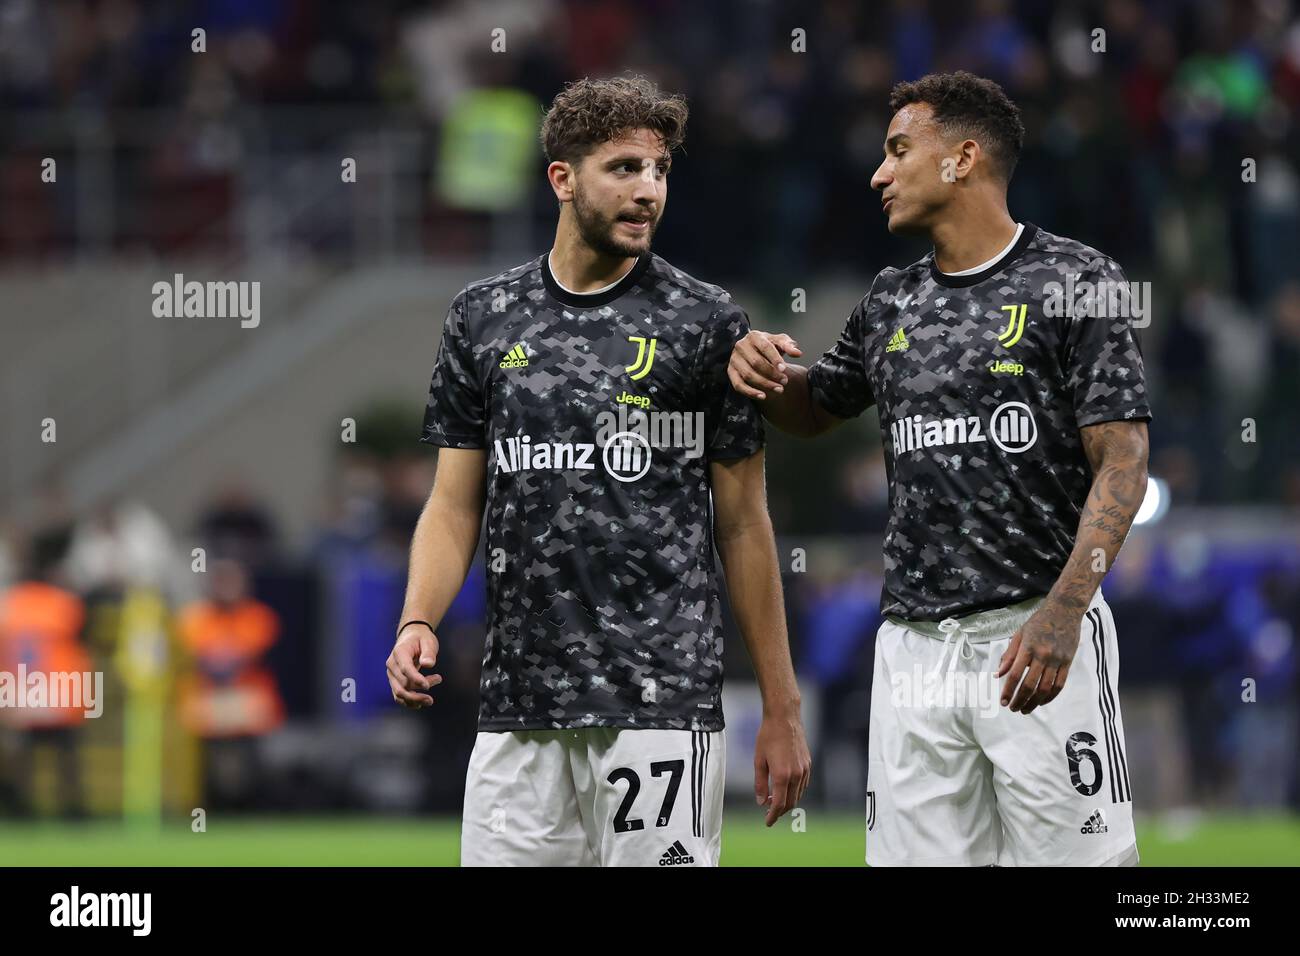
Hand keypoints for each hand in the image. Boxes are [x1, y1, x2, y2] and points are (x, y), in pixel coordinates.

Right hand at [386, 623, 442, 708]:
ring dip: (414, 700)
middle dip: (419, 690)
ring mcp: (392, 674)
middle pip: (402, 684)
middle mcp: (392, 665)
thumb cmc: (421, 639)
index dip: (416, 679)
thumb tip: (428, 664)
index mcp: (399, 652)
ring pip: (399, 693)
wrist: (411, 638)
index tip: (428, 686)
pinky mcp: (395, 681)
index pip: (405, 669)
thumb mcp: (428, 641)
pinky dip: (409, 702)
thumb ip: (428, 652)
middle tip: (437, 682)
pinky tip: (421, 703)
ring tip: (430, 700)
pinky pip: (398, 696)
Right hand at [728, 331, 802, 399]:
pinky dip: (750, 392)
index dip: (775, 358)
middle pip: (756, 362)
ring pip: (748, 375)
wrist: (753, 350)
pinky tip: (763, 396)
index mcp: (754, 336)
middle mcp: (741, 346)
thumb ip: (789, 346)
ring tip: (779, 389)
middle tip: (785, 381)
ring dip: (764, 384)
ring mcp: (734, 359)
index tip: (784, 369)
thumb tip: (797, 353)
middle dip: (772, 374)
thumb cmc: (768, 346)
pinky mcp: (730, 371)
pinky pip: (738, 385)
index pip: (765, 347)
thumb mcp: (779, 342)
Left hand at [753, 709, 811, 825]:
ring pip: (798, 795)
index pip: (779, 804)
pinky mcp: (808, 764)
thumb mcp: (758, 760)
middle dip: (780, 811)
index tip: (768, 822)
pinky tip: (785, 788)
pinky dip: (794, 791)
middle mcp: (796, 775)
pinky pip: (803, 784)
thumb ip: (760, 783)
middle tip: (769, 812)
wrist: (785, 718)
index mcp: (782, 775)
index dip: (773, 816)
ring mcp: (804, 769)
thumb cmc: (768, 736)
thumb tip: (761, 801)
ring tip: (774, 800)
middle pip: (790, 803)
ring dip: (787, 801)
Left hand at [996, 602, 1082, 714]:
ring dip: (1034, 702)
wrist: (1064, 611)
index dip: (1008, 690)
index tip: (1003, 701)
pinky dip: (1050, 696)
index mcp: (1028, 648)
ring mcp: (1057, 660)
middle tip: (1013, 708)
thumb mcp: (1019, 634)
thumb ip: (1009, 655)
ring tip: (1026, 709)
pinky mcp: (1068, 663)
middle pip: (1030, 685)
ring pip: (1046, 688)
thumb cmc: (1038, 622)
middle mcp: (1043, 655)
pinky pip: (1060, 684)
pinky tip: (1042, 701)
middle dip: (1020, 700)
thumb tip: (998, 673)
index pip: (1016, 674)